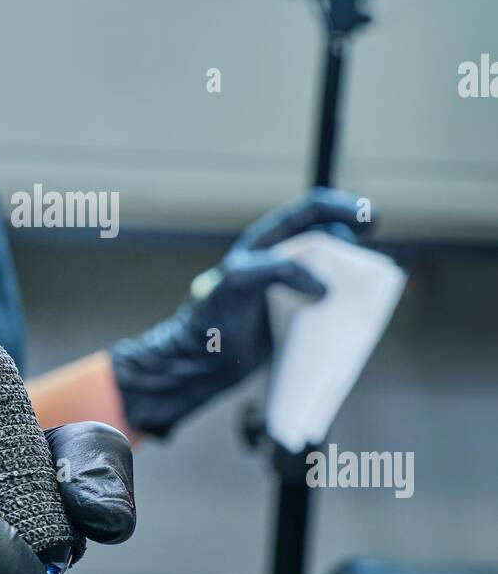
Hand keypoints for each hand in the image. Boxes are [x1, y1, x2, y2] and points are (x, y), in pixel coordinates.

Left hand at [110, 187, 370, 436]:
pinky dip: (347, 308)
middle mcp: (283, 261)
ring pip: (335, 274)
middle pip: (331, 242)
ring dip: (354, 280)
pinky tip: (355, 320)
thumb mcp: (238, 284)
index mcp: (268, 243)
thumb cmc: (213, 318)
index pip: (312, 211)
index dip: (343, 208)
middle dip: (353, 248)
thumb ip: (277, 271)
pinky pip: (331, 306)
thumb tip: (324, 287)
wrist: (201, 365)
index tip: (372, 220)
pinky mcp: (298, 318)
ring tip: (364, 295)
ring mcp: (292, 290)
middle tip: (365, 270)